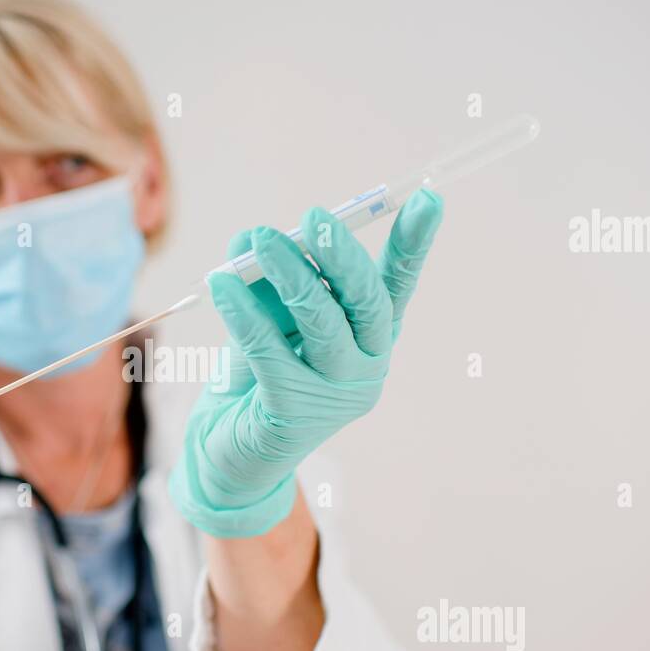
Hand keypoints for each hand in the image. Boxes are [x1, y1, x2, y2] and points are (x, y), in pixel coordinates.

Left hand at [169, 188, 442, 536]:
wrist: (227, 454)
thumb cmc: (256, 378)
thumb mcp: (268, 320)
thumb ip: (267, 282)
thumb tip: (252, 238)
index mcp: (369, 336)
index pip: (397, 284)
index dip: (414, 242)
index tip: (428, 196)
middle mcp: (365, 364)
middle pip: (365, 301)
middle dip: (341, 255)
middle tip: (314, 217)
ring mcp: (335, 393)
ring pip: (322, 322)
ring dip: (290, 274)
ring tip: (259, 239)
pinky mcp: (294, 412)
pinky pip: (270, 350)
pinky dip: (243, 314)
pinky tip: (221, 285)